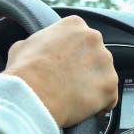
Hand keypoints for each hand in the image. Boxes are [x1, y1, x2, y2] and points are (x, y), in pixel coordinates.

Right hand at [3, 15, 117, 127]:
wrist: (33, 96)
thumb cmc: (25, 72)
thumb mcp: (23, 46)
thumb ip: (39, 42)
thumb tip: (36, 48)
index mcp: (74, 25)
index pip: (81, 38)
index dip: (74, 54)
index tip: (67, 64)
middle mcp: (94, 39)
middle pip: (96, 56)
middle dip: (86, 69)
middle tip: (70, 82)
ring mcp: (105, 62)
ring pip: (104, 76)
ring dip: (94, 86)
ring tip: (75, 96)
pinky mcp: (110, 86)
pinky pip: (110, 97)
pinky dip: (101, 104)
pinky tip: (85, 108)